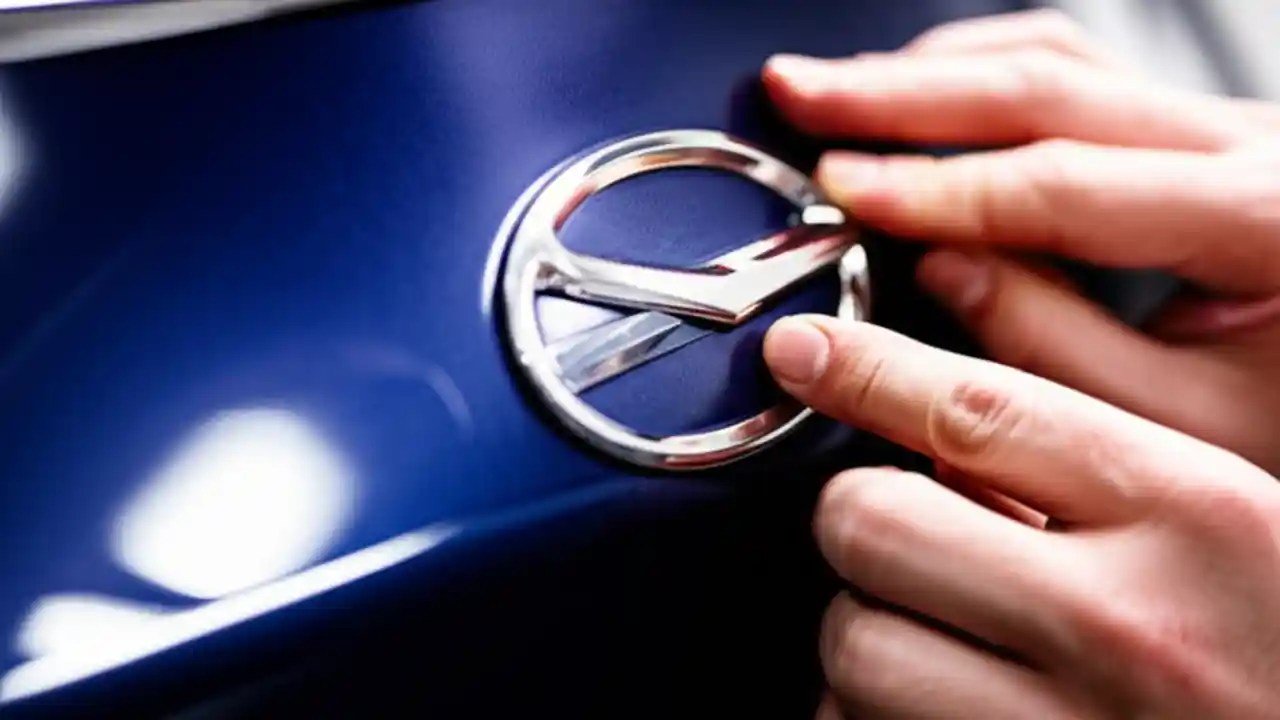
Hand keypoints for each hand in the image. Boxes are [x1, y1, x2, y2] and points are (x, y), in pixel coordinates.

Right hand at [762, 9, 1279, 473]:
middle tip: (801, 92)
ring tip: (837, 91)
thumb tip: (942, 268)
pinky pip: (1072, 74)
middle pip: (1047, 86)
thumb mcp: (1182, 425)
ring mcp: (1221, 127)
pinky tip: (918, 96)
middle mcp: (1249, 147)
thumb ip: (1055, 351)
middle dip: (902, 92)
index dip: (934, 185)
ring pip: (1056, 59)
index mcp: (1264, 217)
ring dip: (931, 73)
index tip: (841, 189)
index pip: (1060, 181)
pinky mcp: (1190, 136)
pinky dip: (978, 79)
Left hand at [763, 315, 1279, 718]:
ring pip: (855, 646)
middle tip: (902, 536)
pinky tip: (937, 701)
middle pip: (873, 523)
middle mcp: (1128, 625)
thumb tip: (935, 448)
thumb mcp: (1238, 519)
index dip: (863, 369)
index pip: (975, 409)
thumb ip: (1101, 469)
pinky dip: (871, 715)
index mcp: (1200, 516)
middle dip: (863, 519)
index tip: (805, 354)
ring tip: (936, 635)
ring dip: (869, 629)